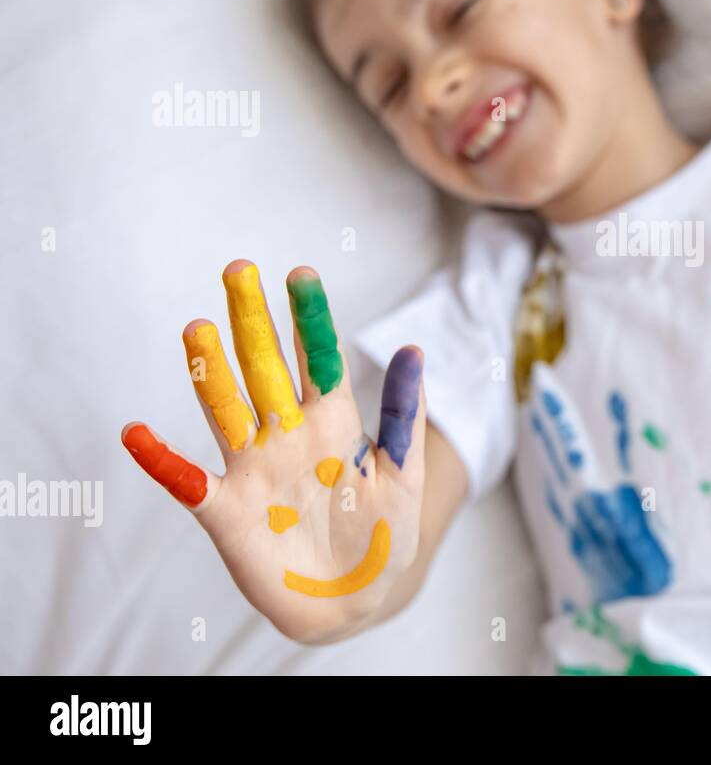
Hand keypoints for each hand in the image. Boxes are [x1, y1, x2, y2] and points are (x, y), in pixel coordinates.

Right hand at [120, 260, 426, 643]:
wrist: (355, 602)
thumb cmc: (385, 534)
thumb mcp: (404, 474)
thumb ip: (403, 416)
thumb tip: (414, 349)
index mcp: (334, 424)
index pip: (318, 360)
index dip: (310, 319)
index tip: (300, 273)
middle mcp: (288, 436)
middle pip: (265, 369)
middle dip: (253, 322)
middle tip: (238, 269)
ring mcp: (254, 471)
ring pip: (226, 410)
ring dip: (210, 373)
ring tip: (196, 329)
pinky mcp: (226, 513)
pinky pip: (187, 483)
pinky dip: (162, 462)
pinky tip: (136, 434)